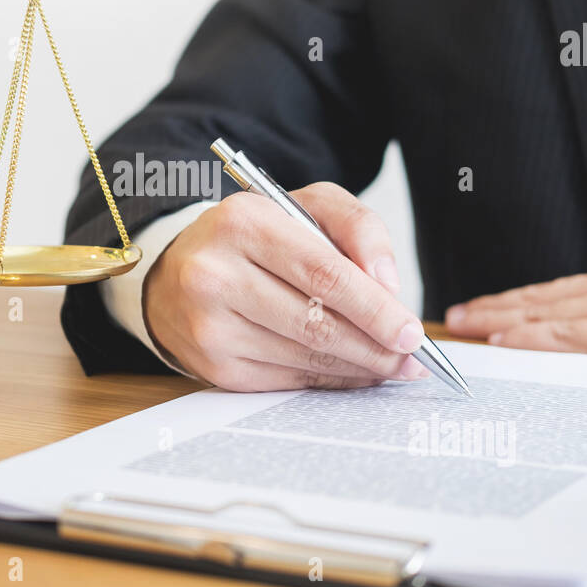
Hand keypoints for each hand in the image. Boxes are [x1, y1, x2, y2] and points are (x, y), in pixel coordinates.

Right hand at [142, 182, 429, 390]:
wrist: (175, 275)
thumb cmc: (250, 239)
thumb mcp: (305, 206)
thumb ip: (357, 227)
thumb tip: (388, 284)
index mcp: (243, 223)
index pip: (323, 273)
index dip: (374, 308)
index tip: (411, 331)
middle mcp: (216, 275)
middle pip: (316, 322)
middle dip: (375, 345)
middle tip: (411, 357)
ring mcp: (211, 326)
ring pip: (306, 356)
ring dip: (359, 367)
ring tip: (390, 365)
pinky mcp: (214, 366)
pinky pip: (288, 380)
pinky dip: (329, 378)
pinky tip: (353, 371)